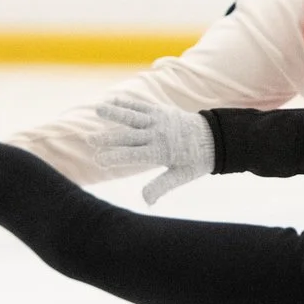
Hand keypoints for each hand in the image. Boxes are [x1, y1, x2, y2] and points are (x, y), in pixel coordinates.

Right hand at [94, 91, 215, 205]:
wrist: (214, 137)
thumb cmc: (195, 161)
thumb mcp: (180, 176)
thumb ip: (161, 187)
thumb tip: (146, 202)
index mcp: (161, 152)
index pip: (133, 155)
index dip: (115, 157)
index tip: (99, 160)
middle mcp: (157, 134)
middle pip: (128, 136)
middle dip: (108, 138)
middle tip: (89, 140)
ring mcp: (159, 120)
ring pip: (132, 116)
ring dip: (114, 112)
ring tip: (97, 109)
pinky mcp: (161, 110)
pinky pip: (141, 106)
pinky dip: (126, 103)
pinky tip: (111, 101)